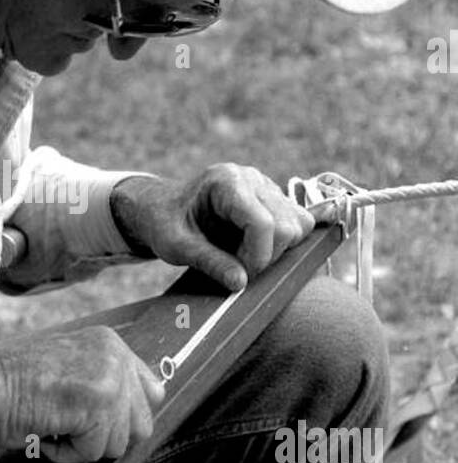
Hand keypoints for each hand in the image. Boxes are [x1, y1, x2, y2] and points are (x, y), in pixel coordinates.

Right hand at [0, 325, 164, 462]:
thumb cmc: (7, 384)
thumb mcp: (67, 370)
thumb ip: (102, 383)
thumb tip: (130, 421)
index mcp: (108, 343)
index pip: (151, 392)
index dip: (122, 420)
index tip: (91, 423)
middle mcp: (115, 355)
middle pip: (141, 425)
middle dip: (104, 438)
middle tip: (66, 426)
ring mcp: (109, 378)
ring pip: (118, 444)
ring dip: (81, 447)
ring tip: (50, 424)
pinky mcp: (97, 404)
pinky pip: (92, 452)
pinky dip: (64, 454)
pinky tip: (43, 431)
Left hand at [111, 165, 314, 291]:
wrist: (162, 208)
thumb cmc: (164, 223)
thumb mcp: (175, 246)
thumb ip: (208, 262)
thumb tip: (241, 284)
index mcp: (226, 182)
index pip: (263, 223)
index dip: (258, 258)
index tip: (240, 277)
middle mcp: (252, 178)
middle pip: (288, 225)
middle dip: (268, 256)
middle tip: (237, 267)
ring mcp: (266, 186)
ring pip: (300, 224)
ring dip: (279, 250)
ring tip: (244, 256)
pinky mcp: (275, 199)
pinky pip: (299, 223)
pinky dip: (284, 243)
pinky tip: (256, 249)